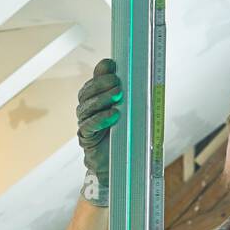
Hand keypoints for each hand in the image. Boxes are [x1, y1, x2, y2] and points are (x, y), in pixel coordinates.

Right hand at [76, 58, 121, 204]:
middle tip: (117, 82)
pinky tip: (113, 114)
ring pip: (87, 106)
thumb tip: (144, 77)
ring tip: (118, 95)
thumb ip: (133, 96)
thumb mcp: (133, 112)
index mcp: (96, 98)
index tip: (112, 65)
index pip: (94, 80)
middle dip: (101, 84)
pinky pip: (89, 125)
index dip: (101, 72)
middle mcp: (88, 108)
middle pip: (88, 92)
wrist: (120, 164)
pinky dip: (101, 118)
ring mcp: (85, 123)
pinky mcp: (86, 138)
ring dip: (102, 99)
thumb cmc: (127, 135)